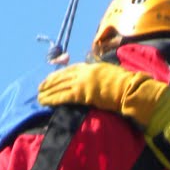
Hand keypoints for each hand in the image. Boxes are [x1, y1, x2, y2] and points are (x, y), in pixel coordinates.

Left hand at [38, 60, 169, 128]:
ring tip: (39, 97)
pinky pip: (63, 96)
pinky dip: (52, 99)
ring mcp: (82, 82)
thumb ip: (102, 77)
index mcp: (92, 67)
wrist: (130, 89)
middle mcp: (85, 72)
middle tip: (40, 87)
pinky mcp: (82, 93)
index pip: (72, 69)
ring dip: (48, 92)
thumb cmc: (126, 85)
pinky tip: (45, 101)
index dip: (60, 74)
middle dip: (50, 82)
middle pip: (63, 77)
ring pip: (60, 86)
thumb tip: (99, 83)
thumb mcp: (112, 75)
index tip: (52, 78)